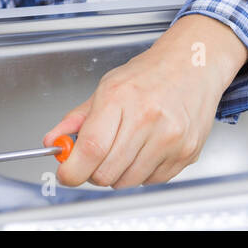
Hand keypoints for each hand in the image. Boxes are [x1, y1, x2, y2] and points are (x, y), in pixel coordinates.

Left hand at [42, 14, 247, 187]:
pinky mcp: (187, 152)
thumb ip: (77, 118)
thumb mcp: (107, 86)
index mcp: (121, 98)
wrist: (194, 65)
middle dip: (93, 171)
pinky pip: (152, 181)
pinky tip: (148, 148)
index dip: (72, 169)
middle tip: (98, 155)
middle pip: (106, 172)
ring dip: (119, 172)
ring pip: (128, 182)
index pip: (90, 149)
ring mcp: (171, 138)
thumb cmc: (150, 74)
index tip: (67, 172)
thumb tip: (53, 142)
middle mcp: (148, 119)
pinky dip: (144, 172)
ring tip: (127, 146)